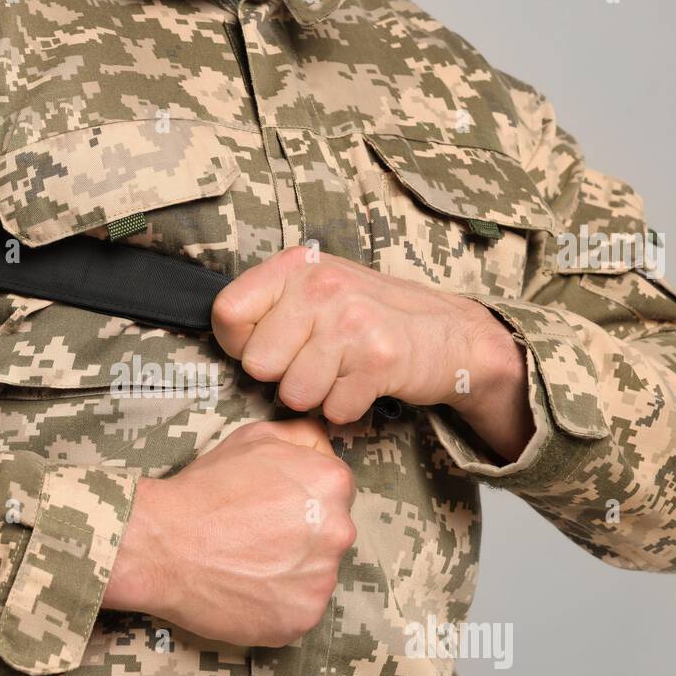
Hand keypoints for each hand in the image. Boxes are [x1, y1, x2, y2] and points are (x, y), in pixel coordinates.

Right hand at [103, 419, 355, 646]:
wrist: (162, 543)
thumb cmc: (204, 490)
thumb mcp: (255, 437)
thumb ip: (301, 438)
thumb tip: (322, 446)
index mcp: (332, 484)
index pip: (335, 495)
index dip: (301, 501)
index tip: (272, 509)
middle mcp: (338, 532)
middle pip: (329, 536)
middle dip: (300, 537)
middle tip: (256, 537)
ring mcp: (322, 579)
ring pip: (315, 575)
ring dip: (289, 572)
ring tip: (247, 564)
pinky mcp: (302, 617)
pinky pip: (298, 609)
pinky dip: (276, 604)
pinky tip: (246, 589)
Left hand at [210, 247, 533, 460]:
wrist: (451, 334)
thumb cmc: (371, 318)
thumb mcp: (315, 293)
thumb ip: (268, 308)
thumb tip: (224, 340)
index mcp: (295, 266)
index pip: (226, 314)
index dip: (241, 345)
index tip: (273, 346)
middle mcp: (321, 285)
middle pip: (258, 365)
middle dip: (285, 377)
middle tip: (320, 362)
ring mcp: (351, 319)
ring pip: (295, 394)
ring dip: (319, 397)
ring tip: (345, 372)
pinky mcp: (379, 357)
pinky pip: (334, 409)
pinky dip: (349, 409)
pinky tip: (366, 384)